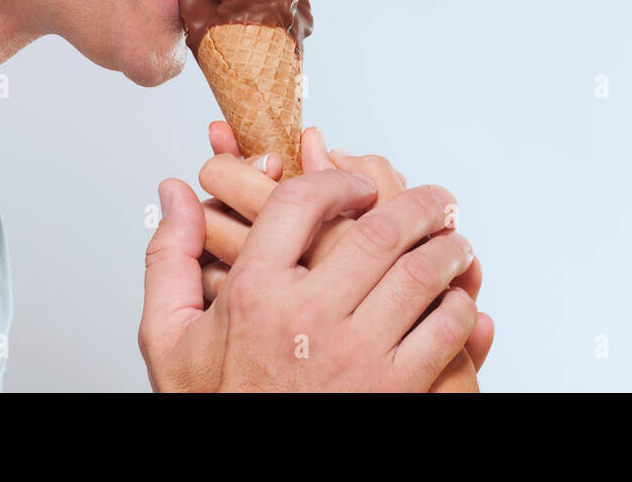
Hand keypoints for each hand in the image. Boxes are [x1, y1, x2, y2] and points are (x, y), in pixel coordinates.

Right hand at [197, 123, 491, 390]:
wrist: (243, 479)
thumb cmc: (215, 407)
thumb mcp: (169, 337)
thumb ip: (171, 259)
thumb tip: (174, 195)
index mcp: (254, 293)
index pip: (302, 204)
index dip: (337, 179)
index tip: (357, 183)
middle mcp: (307, 318)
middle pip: (380, 231)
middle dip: (418, 205)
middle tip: (435, 201)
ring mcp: (354, 355)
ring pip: (421, 275)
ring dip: (448, 249)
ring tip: (455, 242)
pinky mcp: (392, 390)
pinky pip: (444, 331)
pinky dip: (461, 307)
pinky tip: (458, 299)